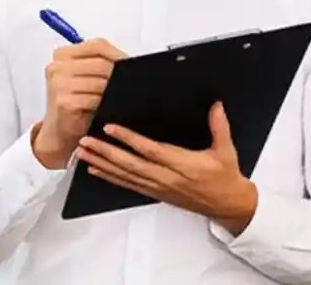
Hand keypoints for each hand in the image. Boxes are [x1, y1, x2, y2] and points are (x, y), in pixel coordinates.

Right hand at [32, 38, 126, 168]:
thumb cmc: (75, 103)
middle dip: (120, 74)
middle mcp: (57, 67)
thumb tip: (128, 60)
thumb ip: (100, 63)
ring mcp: (58, 84)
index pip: (97, 45)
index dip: (117, 54)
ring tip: (122, 98)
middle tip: (133, 84)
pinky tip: (111, 109)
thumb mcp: (84, 77)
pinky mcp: (64, 102)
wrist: (58, 131)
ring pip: (101, 82)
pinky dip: (108, 105)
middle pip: (100, 63)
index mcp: (62, 55)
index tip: (129, 64)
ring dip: (116, 91)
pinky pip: (96, 99)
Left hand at [75, 101, 257, 235]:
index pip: (151, 150)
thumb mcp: (226, 151)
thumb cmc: (225, 179)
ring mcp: (159, 187)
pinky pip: (128, 185)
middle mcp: (167, 177)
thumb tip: (216, 105)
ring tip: (82, 152)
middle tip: (85, 140)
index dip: (129, 139)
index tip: (111, 128)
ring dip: (102, 163)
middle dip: (106, 152)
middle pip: (130, 164)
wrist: (228, 206)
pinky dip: (110, 177)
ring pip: (125, 175)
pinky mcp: (155, 193)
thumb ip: (219, 126)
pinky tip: (95, 169)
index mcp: (183, 164)